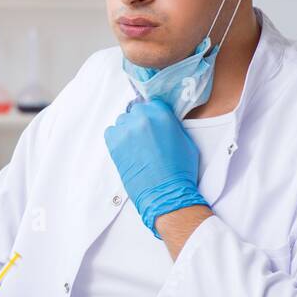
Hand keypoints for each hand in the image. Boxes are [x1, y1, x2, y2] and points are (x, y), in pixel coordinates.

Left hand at [104, 98, 207, 237]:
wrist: (166, 193)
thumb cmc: (180, 170)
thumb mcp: (186, 140)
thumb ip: (172, 124)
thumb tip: (163, 119)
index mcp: (162, 114)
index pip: (152, 103)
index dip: (153, 114)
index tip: (153, 123)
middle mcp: (142, 118)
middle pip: (136, 111)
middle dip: (140, 121)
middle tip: (146, 138)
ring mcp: (126, 130)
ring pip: (122, 121)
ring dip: (128, 130)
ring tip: (136, 147)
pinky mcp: (114, 144)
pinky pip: (111, 132)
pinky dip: (116, 139)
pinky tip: (126, 150)